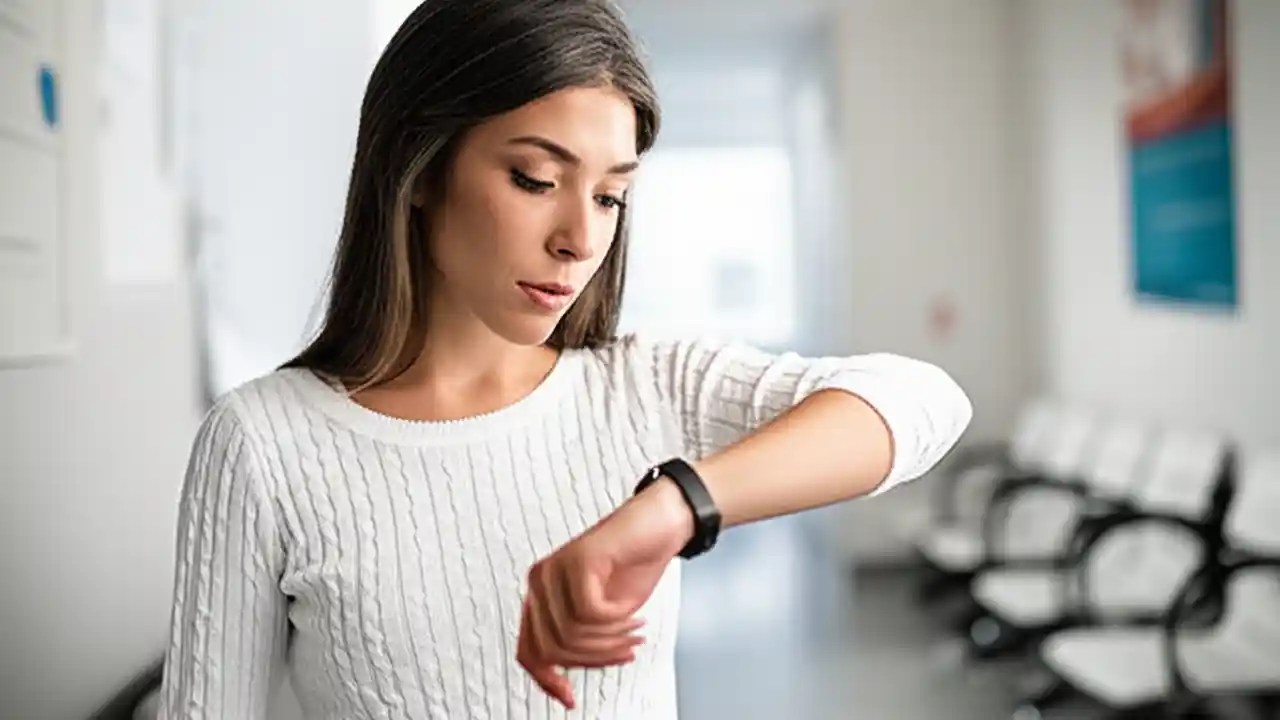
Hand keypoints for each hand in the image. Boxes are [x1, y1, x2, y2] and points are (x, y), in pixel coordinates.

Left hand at [516, 477, 693, 708]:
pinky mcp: (578, 559)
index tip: (571, 699)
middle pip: (551, 649)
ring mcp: (555, 568)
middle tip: (627, 651)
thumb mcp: (601, 617)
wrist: (660, 524)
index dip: (547, 681)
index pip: (528, 651)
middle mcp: (539, 581)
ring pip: (570, 635)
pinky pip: (590, 613)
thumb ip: (576, 642)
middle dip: (595, 660)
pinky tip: (632, 610)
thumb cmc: (632, 566)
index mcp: (540, 596)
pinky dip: (617, 620)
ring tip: (635, 631)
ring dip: (610, 641)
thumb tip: (558, 682)